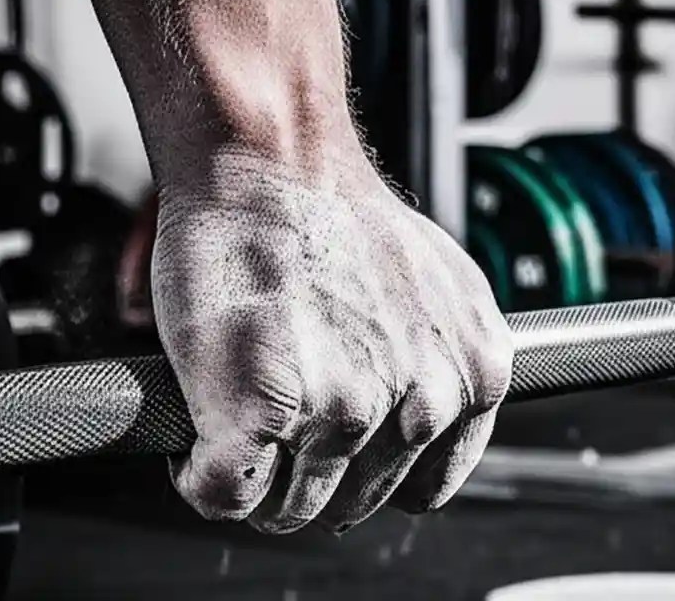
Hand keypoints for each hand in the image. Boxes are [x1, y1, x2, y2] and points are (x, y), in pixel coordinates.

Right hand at [151, 152, 512, 533]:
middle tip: (277, 415)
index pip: (422, 488)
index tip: (335, 443)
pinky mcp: (264, 416)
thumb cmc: (337, 219)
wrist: (275, 164)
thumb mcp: (438, 295)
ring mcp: (346, 413)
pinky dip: (200, 476)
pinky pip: (225, 496)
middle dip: (305, 474)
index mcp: (475, 378)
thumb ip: (439, 366)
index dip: (366, 470)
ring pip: (287, 510)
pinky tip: (202, 427)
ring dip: (254, 475)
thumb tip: (416, 419)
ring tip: (241, 404)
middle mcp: (422, 404)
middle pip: (351, 506)